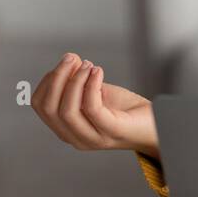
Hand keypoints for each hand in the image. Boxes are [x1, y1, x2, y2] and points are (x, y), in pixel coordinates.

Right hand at [31, 52, 158, 157]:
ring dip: (74, 81)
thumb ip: (78, 83)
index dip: (47, 81)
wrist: (156, 125)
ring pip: (67, 111)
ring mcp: (93, 138)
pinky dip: (91, 84)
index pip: (41, 106)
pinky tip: (98, 71)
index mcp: (67, 129)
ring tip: (87, 65)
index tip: (64, 64)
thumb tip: (68, 60)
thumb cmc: (126, 110)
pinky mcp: (111, 131)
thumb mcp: (95, 94)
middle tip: (72, 58)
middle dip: (57, 78)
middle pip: (49, 109)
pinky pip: (91, 107)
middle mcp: (76, 138)